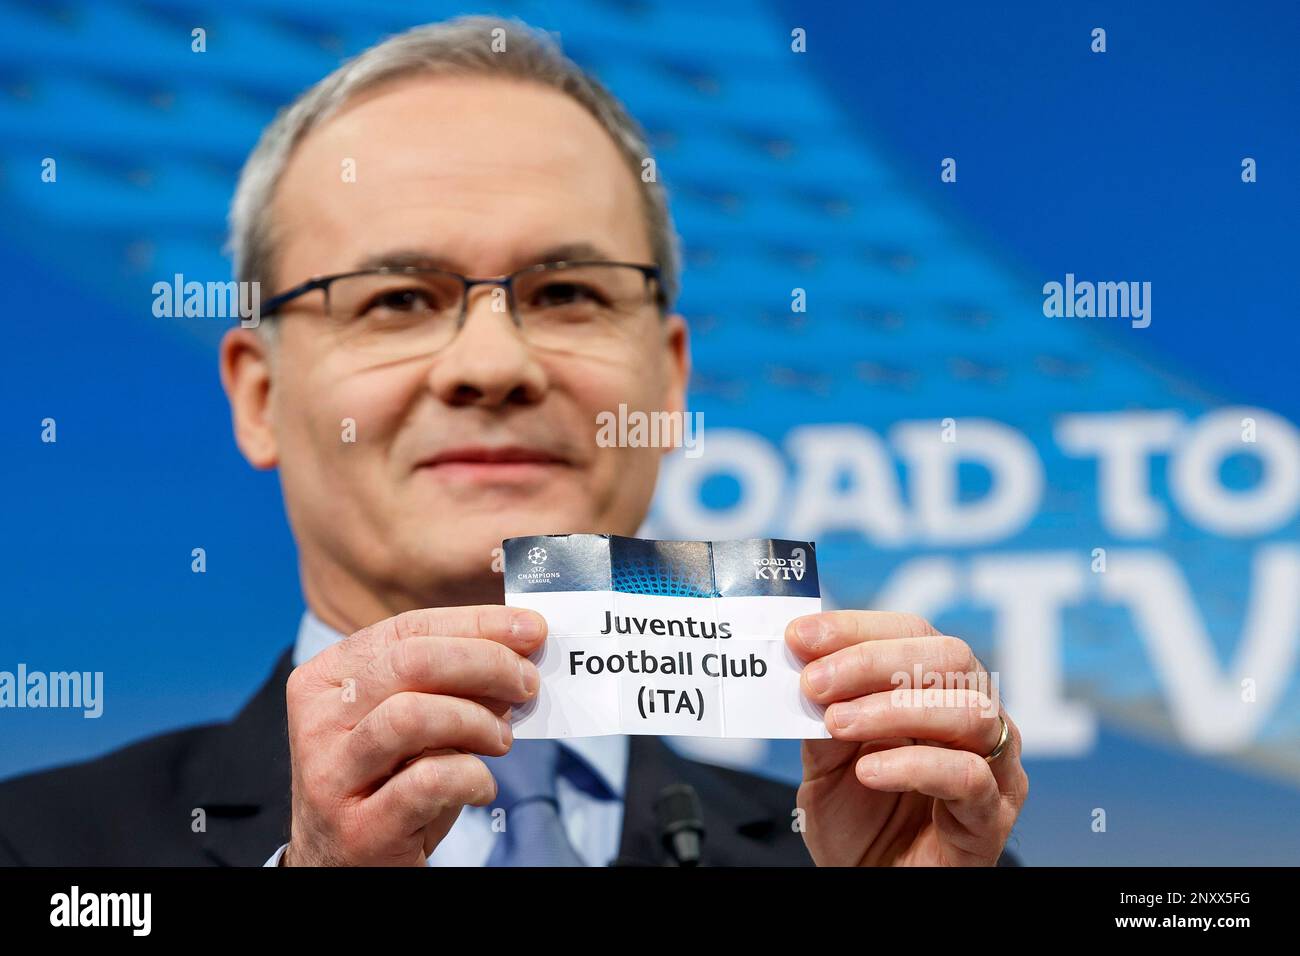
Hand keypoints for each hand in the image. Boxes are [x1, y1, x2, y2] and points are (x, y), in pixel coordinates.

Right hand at [281, 605, 543, 865]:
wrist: (342, 864)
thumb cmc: (388, 779)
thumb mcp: (414, 720)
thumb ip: (454, 681)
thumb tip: (521, 646)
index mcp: (327, 678)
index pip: (407, 630)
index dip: (476, 624)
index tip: (531, 629)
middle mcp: (318, 721)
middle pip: (410, 663)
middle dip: (485, 663)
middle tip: (527, 683)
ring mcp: (331, 775)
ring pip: (412, 716)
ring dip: (476, 721)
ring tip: (501, 740)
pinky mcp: (359, 828)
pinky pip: (428, 781)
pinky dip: (471, 776)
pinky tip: (482, 785)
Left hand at [787, 611, 1027, 865]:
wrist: (872, 882)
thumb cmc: (858, 821)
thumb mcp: (825, 761)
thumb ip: (821, 716)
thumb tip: (802, 665)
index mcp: (938, 691)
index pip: (913, 634)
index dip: (858, 628)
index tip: (801, 636)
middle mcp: (976, 719)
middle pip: (949, 658)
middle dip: (874, 660)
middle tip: (816, 681)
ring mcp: (993, 767)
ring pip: (968, 711)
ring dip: (893, 708)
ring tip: (837, 724)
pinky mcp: (991, 817)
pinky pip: (969, 776)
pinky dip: (913, 764)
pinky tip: (869, 770)